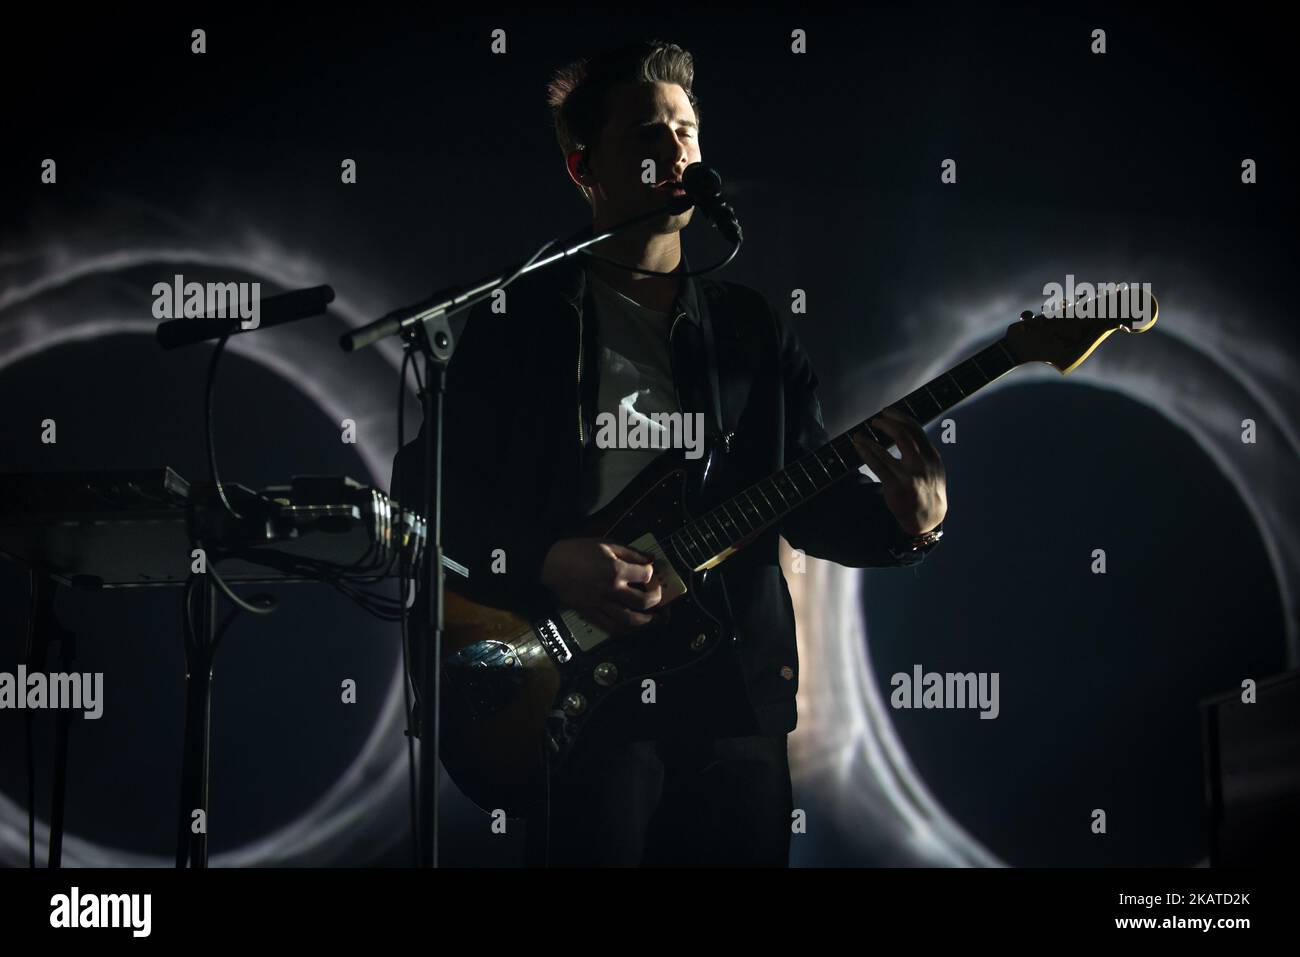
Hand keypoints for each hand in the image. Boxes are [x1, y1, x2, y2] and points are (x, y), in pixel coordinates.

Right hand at [540, 538, 663, 633]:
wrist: (551, 564)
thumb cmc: (578, 550)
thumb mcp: (606, 544)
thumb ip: (631, 552)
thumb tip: (651, 559)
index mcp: (616, 570)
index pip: (645, 575)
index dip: (652, 573)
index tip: (650, 572)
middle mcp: (612, 590)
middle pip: (643, 601)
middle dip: (656, 599)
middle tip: (658, 597)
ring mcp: (601, 604)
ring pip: (630, 620)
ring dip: (646, 621)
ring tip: (654, 619)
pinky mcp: (590, 613)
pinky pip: (611, 627)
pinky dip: (625, 630)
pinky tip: (632, 628)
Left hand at [850, 406, 947, 535]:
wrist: (928, 518)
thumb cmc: (928, 489)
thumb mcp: (934, 467)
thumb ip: (923, 449)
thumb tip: (904, 428)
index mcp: (932, 456)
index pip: (914, 429)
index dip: (899, 417)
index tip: (886, 412)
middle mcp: (921, 464)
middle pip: (902, 435)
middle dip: (886, 424)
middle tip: (875, 422)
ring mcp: (908, 477)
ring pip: (884, 451)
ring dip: (868, 441)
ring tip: (858, 436)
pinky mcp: (895, 488)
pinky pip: (876, 466)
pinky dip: (865, 453)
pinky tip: (859, 447)